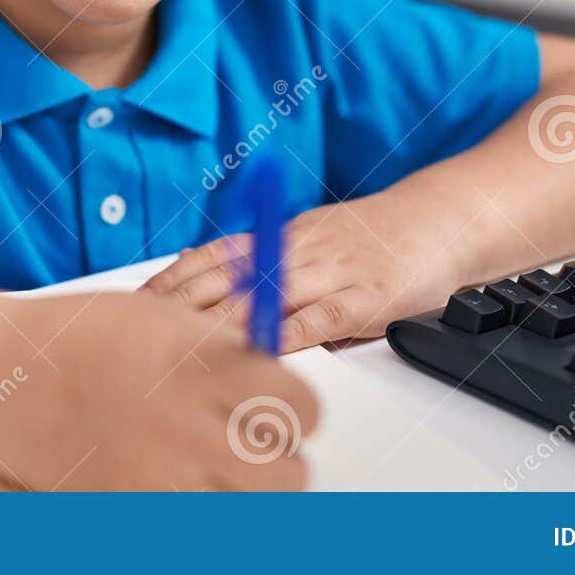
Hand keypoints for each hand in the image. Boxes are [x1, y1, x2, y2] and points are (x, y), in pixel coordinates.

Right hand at [0, 292, 318, 489]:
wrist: (2, 382)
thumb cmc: (76, 340)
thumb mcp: (162, 318)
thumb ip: (222, 345)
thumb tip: (275, 365)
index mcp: (201, 366)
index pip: (300, 404)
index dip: (302, 407)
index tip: (289, 405)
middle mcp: (188, 427)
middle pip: (289, 474)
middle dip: (283, 459)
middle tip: (261, 443)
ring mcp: (160, 479)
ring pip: (247, 508)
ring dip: (242, 489)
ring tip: (213, 461)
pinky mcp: (134, 514)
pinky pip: (196, 525)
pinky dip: (195, 508)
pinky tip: (174, 479)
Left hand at [140, 197, 456, 351]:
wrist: (438, 220)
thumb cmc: (373, 236)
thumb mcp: (308, 236)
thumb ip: (262, 258)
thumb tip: (203, 271)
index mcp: (279, 238)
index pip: (211, 257)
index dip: (172, 281)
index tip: (136, 303)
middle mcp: (296, 250)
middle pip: (227, 279)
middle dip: (181, 307)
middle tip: (142, 329)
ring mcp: (329, 272)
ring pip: (264, 298)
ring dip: (221, 322)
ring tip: (183, 344)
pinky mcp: (363, 296)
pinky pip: (319, 318)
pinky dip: (288, 335)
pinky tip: (262, 353)